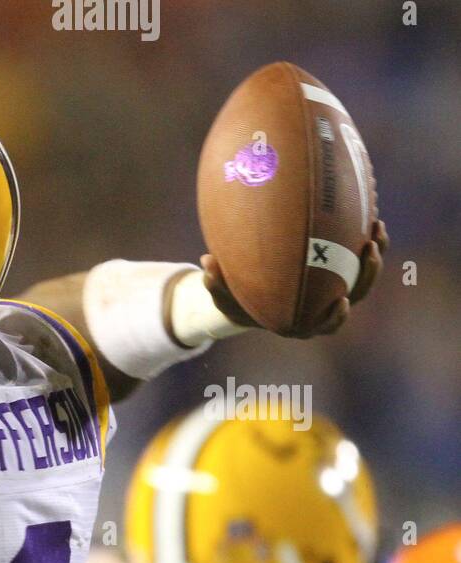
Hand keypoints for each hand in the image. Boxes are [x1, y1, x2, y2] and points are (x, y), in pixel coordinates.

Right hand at [202, 218, 388, 336]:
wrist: (255, 298)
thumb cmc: (239, 301)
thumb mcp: (223, 296)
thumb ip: (216, 283)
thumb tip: (205, 262)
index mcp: (303, 320)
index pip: (326, 325)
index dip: (337, 316)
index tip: (341, 300)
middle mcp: (324, 307)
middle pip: (356, 296)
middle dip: (366, 276)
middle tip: (368, 252)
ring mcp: (336, 287)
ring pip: (364, 276)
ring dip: (375, 254)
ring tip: (376, 229)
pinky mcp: (340, 271)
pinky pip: (358, 256)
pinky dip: (366, 240)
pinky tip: (368, 217)